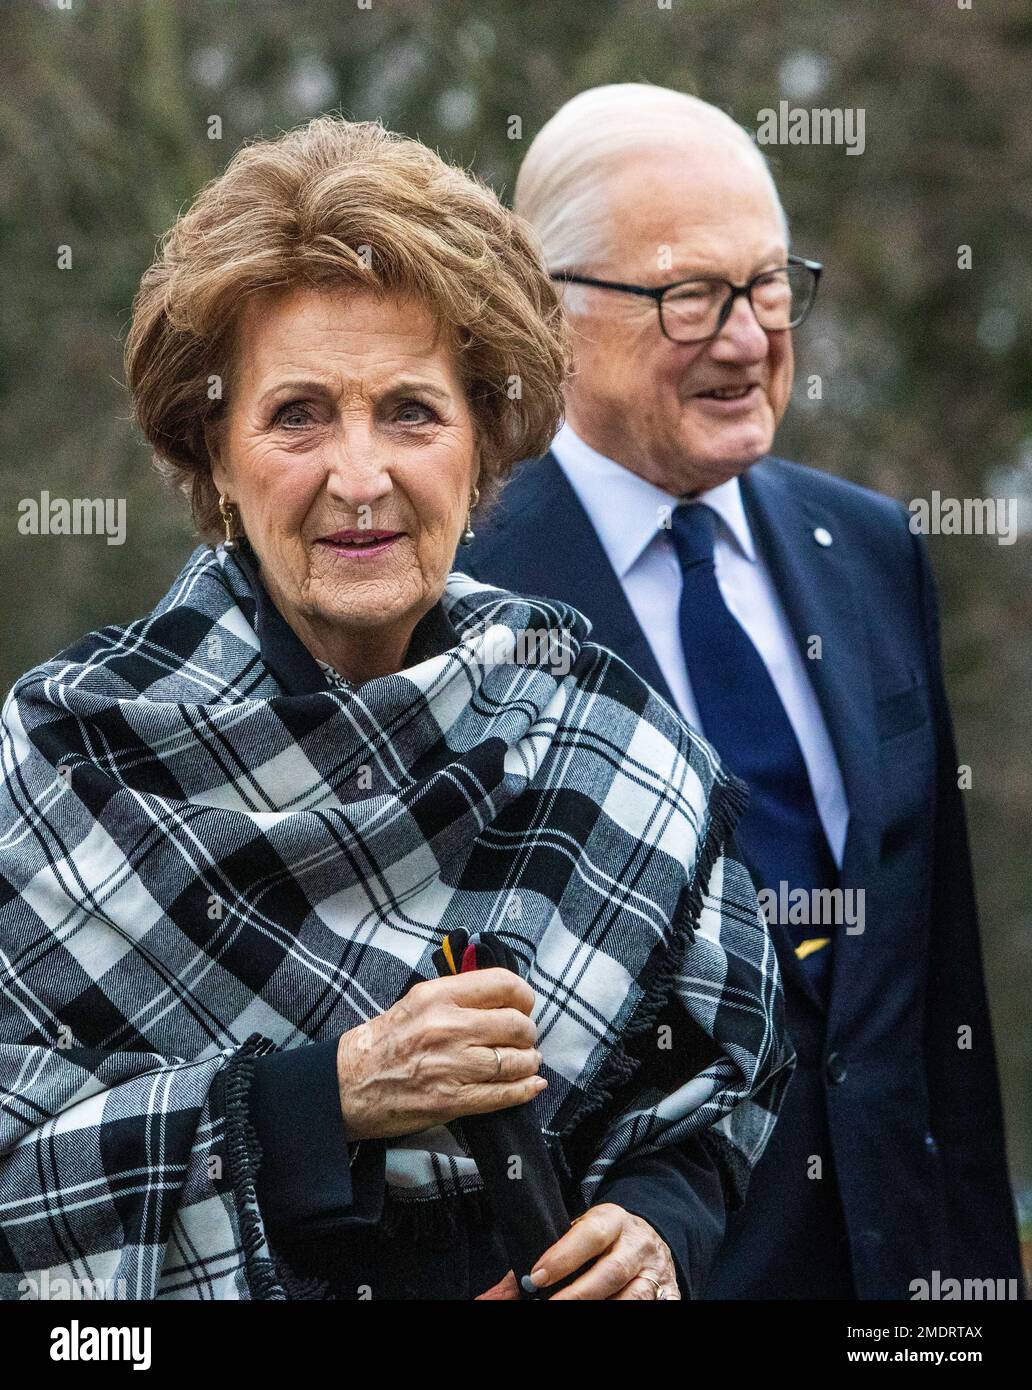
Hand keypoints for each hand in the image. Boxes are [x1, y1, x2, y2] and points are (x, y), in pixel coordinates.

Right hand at [336, 968, 545, 1140]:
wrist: (346, 1085)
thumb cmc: (381, 1042)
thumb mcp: (415, 1002)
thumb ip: (456, 997)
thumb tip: (499, 997)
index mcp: (437, 996)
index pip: (502, 984)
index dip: (524, 995)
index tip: (525, 1004)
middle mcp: (447, 1027)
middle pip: (516, 1024)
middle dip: (528, 1032)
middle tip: (525, 1038)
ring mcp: (451, 1066)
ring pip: (515, 1060)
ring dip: (528, 1062)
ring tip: (526, 1061)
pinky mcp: (451, 1101)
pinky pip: (503, 1094)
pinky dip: (524, 1090)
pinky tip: (532, 1085)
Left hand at [491, 1203, 680, 1300]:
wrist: (649, 1238)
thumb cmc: (604, 1239)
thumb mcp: (580, 1233)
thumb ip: (547, 1256)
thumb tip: (504, 1291)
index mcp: (613, 1219)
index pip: (590, 1235)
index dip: (563, 1257)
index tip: (536, 1277)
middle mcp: (638, 1244)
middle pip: (612, 1272)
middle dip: (578, 1295)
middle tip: (550, 1307)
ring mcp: (656, 1271)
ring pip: (634, 1298)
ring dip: (604, 1308)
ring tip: (575, 1313)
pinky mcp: (670, 1293)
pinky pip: (652, 1308)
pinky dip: (625, 1313)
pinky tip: (606, 1313)